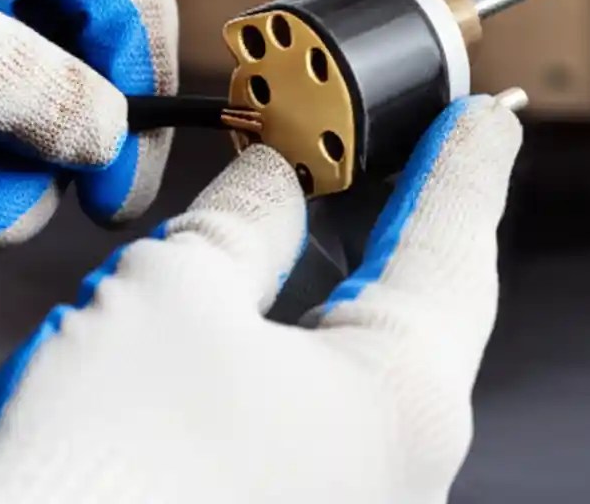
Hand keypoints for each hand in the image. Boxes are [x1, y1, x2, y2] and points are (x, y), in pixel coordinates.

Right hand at [0, 95, 522, 503]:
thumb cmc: (104, 464)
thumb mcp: (172, 294)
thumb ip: (243, 222)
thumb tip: (274, 180)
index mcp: (403, 400)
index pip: (452, 246)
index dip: (464, 165)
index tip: (485, 120)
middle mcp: (404, 473)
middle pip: (420, 313)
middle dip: (398, 221)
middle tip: (379, 148)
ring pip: (367, 373)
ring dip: (341, 287)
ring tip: (315, 215)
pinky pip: (324, 423)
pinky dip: (303, 355)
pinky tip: (262, 321)